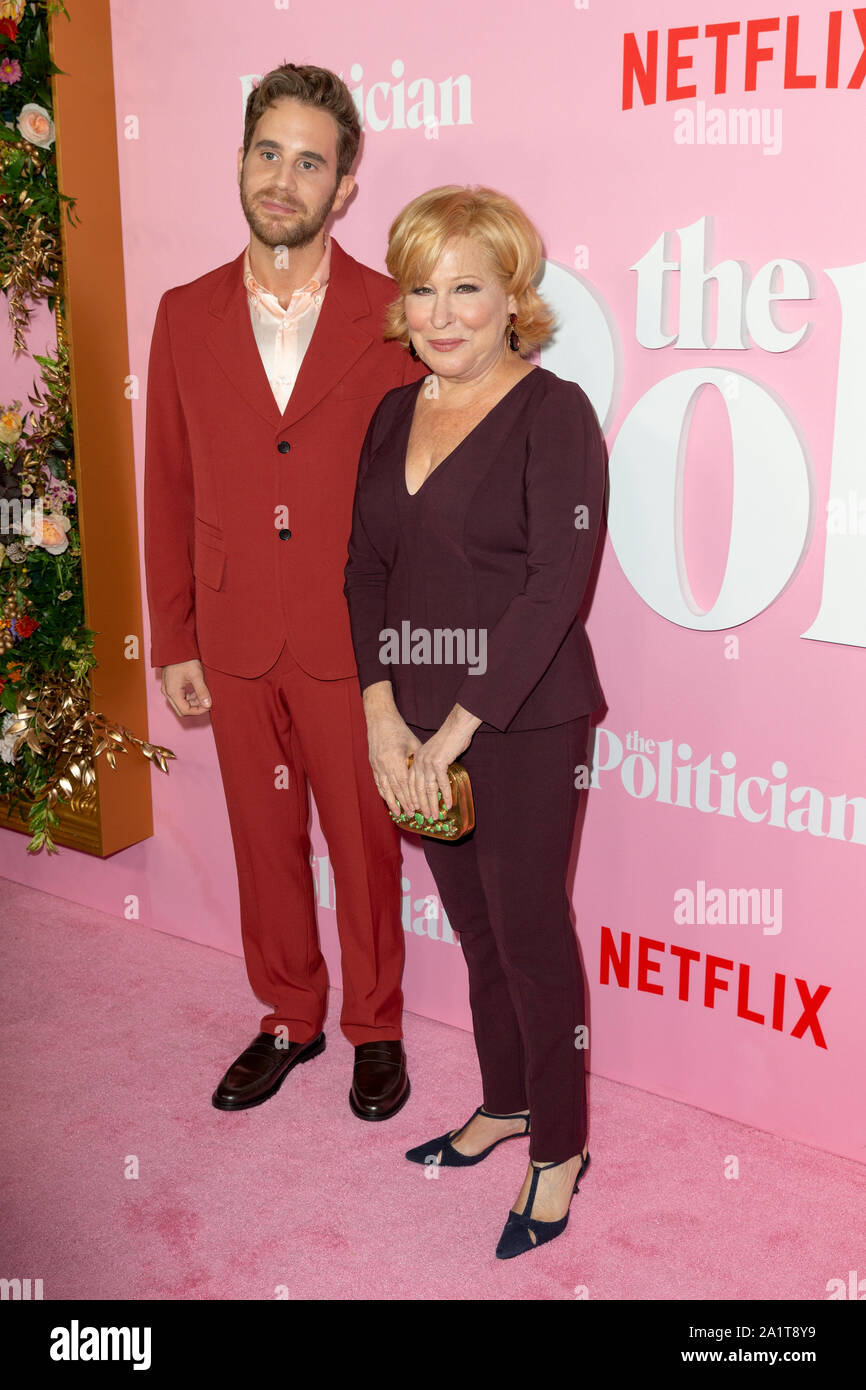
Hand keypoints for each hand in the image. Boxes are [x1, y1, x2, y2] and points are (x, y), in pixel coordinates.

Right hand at [161, 659, 211, 716]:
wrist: (175, 647)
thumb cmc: (185, 659)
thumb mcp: (196, 675)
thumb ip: (202, 691)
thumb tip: (208, 704)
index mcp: (173, 692)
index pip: (185, 710)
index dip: (198, 711)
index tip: (209, 706)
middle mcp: (168, 693)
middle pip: (181, 709)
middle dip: (195, 708)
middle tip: (206, 702)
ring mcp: (167, 689)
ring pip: (180, 704)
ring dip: (192, 703)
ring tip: (203, 695)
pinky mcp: (169, 685)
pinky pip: (178, 697)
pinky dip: (188, 697)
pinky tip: (196, 691)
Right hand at [364, 688, 421, 817]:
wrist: (380, 720)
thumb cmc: (399, 730)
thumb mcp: (413, 743)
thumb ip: (417, 760)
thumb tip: (428, 774)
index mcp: (396, 759)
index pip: (405, 783)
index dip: (410, 796)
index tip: (417, 806)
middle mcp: (385, 764)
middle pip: (395, 788)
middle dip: (403, 803)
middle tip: (410, 814)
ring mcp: (377, 765)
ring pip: (385, 788)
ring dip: (392, 802)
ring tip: (398, 813)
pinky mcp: (373, 764)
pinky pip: (378, 783)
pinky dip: (383, 793)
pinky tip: (388, 800)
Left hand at [408, 703, 481, 819]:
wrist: (457, 727)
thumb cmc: (449, 740)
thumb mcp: (435, 754)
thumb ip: (431, 766)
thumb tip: (433, 782)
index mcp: (416, 759)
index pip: (411, 783)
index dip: (413, 798)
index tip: (415, 809)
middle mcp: (419, 762)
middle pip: (418, 788)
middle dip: (422, 805)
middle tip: (426, 817)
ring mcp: (428, 762)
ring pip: (429, 788)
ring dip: (433, 804)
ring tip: (436, 815)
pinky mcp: (439, 763)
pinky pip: (442, 783)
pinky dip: (446, 795)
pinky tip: (449, 804)